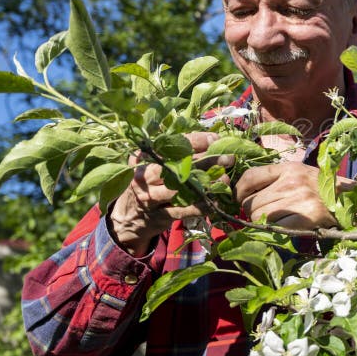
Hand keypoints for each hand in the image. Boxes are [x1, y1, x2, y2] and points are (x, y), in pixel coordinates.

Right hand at [109, 132, 230, 256]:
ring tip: (224, 180)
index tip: (215, 139)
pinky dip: (200, 206)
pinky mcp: (158, 215)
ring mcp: (150, 197)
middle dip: (206, 161)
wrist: (128, 216)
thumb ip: (177, 152)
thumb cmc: (149, 183)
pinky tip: (215, 201)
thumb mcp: (155, 164)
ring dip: (206, 185)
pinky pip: (183, 211)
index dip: (196, 141)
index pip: (171, 145)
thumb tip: (212, 139)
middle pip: (178, 166)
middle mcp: (144, 176)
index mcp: (144, 157)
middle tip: (228, 158)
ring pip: (181, 190)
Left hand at [234, 162, 352, 230]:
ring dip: (261, 222)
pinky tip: (282, 226)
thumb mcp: (299, 173)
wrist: (348, 200)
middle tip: (263, 212)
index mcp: (289, 168)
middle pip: (251, 202)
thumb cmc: (320, 187)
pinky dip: (273, 230)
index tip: (240, 198)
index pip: (250, 177)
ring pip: (259, 216)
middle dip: (252, 210)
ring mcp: (298, 200)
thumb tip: (244, 193)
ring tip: (275, 219)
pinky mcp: (304, 218)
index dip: (239, 191)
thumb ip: (275, 178)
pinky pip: (273, 227)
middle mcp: (291, 182)